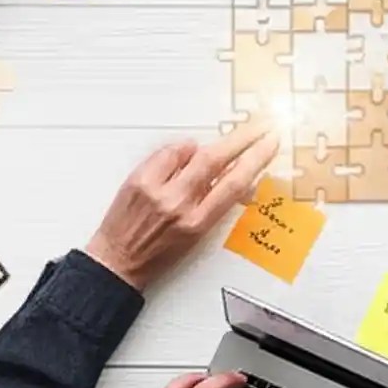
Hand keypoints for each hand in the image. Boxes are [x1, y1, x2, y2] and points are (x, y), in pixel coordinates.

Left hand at [85, 122, 279, 290]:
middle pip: (216, 159)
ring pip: (191, 152)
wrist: (117, 261)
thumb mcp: (197, 238)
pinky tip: (184, 153)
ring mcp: (157, 189)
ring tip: (211, 152)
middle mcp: (177, 204)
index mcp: (197, 223)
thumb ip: (216, 206)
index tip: (270, 143)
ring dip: (208, 145)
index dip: (256, 159)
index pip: (235, 183)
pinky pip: (166, 152)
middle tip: (258, 126)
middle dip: (243, 138)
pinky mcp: (139, 178)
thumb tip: (238, 180)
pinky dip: (179, 149)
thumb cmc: (157, 255)